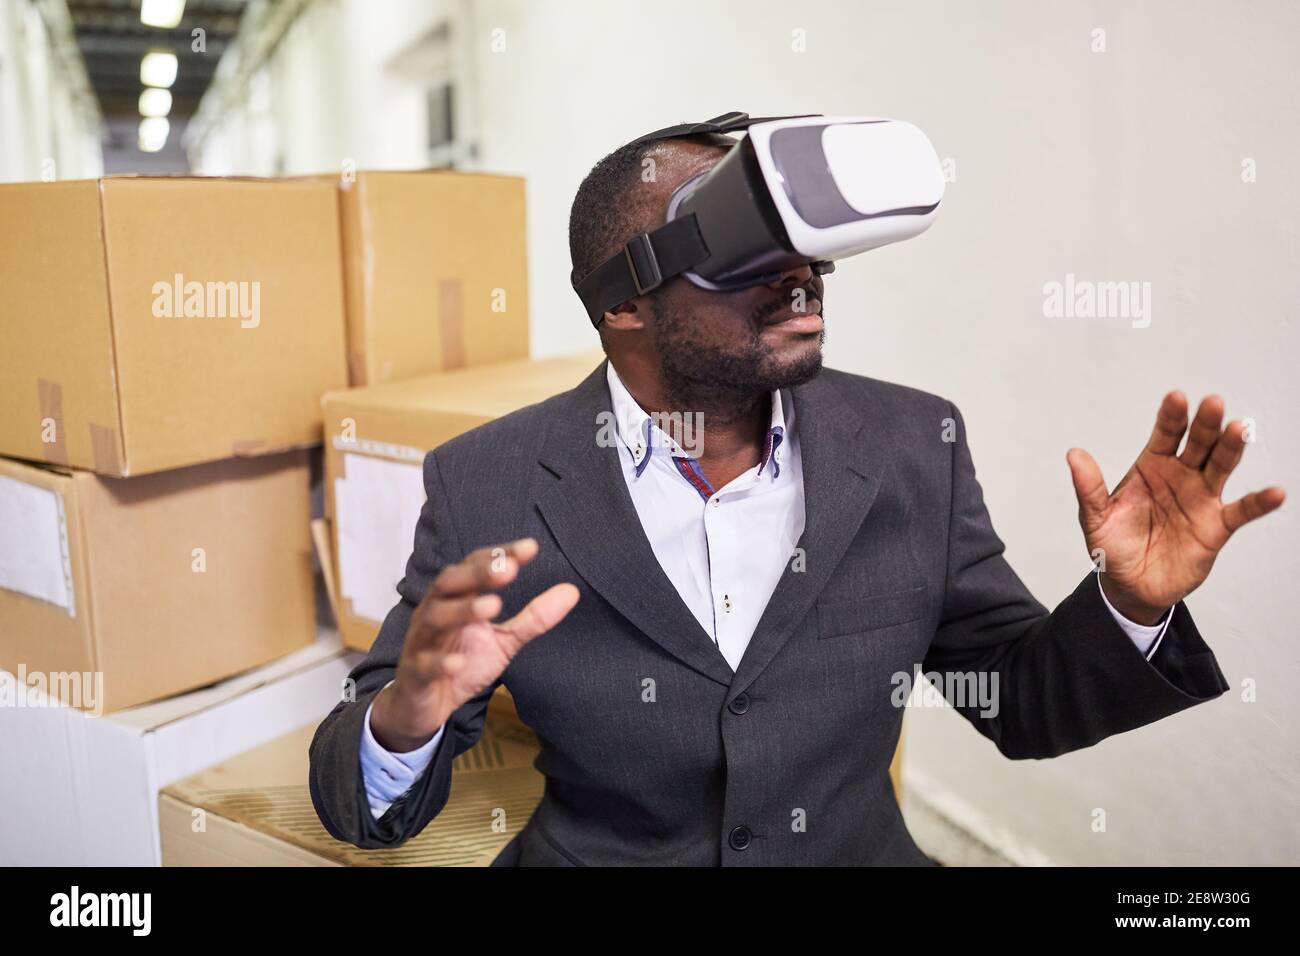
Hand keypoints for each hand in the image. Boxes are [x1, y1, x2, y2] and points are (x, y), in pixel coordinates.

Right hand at [370, 538, 578, 751]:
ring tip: (493, 606)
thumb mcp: (503, 641)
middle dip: (478, 573)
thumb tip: (572, 591)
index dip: (498, 556)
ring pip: (435, 618)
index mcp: (456, 598)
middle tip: (509, 569)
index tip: (530, 548)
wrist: (424, 705)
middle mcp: (435, 611)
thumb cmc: (461, 662)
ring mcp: (422, 642)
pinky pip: (424, 665)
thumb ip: (533, 618)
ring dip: (463, 610)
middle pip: (449, 583)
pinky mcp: (415, 674)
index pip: (474, 566)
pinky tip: (458, 663)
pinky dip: (440, 662)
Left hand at [1067, 392, 1284, 624]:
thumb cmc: (1113, 546)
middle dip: (1205, 424)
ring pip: (1221, 467)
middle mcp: (1181, 476)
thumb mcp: (1095, 518)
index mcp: (1151, 467)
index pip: (1164, 435)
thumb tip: (1073, 455)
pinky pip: (1242, 511)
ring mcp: (1201, 498)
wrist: (1130, 586)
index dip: (1171, 417)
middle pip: (1198, 444)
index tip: (1176, 398)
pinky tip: (1276, 493)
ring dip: (1231, 448)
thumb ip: (1088, 488)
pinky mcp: (1216, 526)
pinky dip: (1259, 502)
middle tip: (1213, 404)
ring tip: (1239, 430)